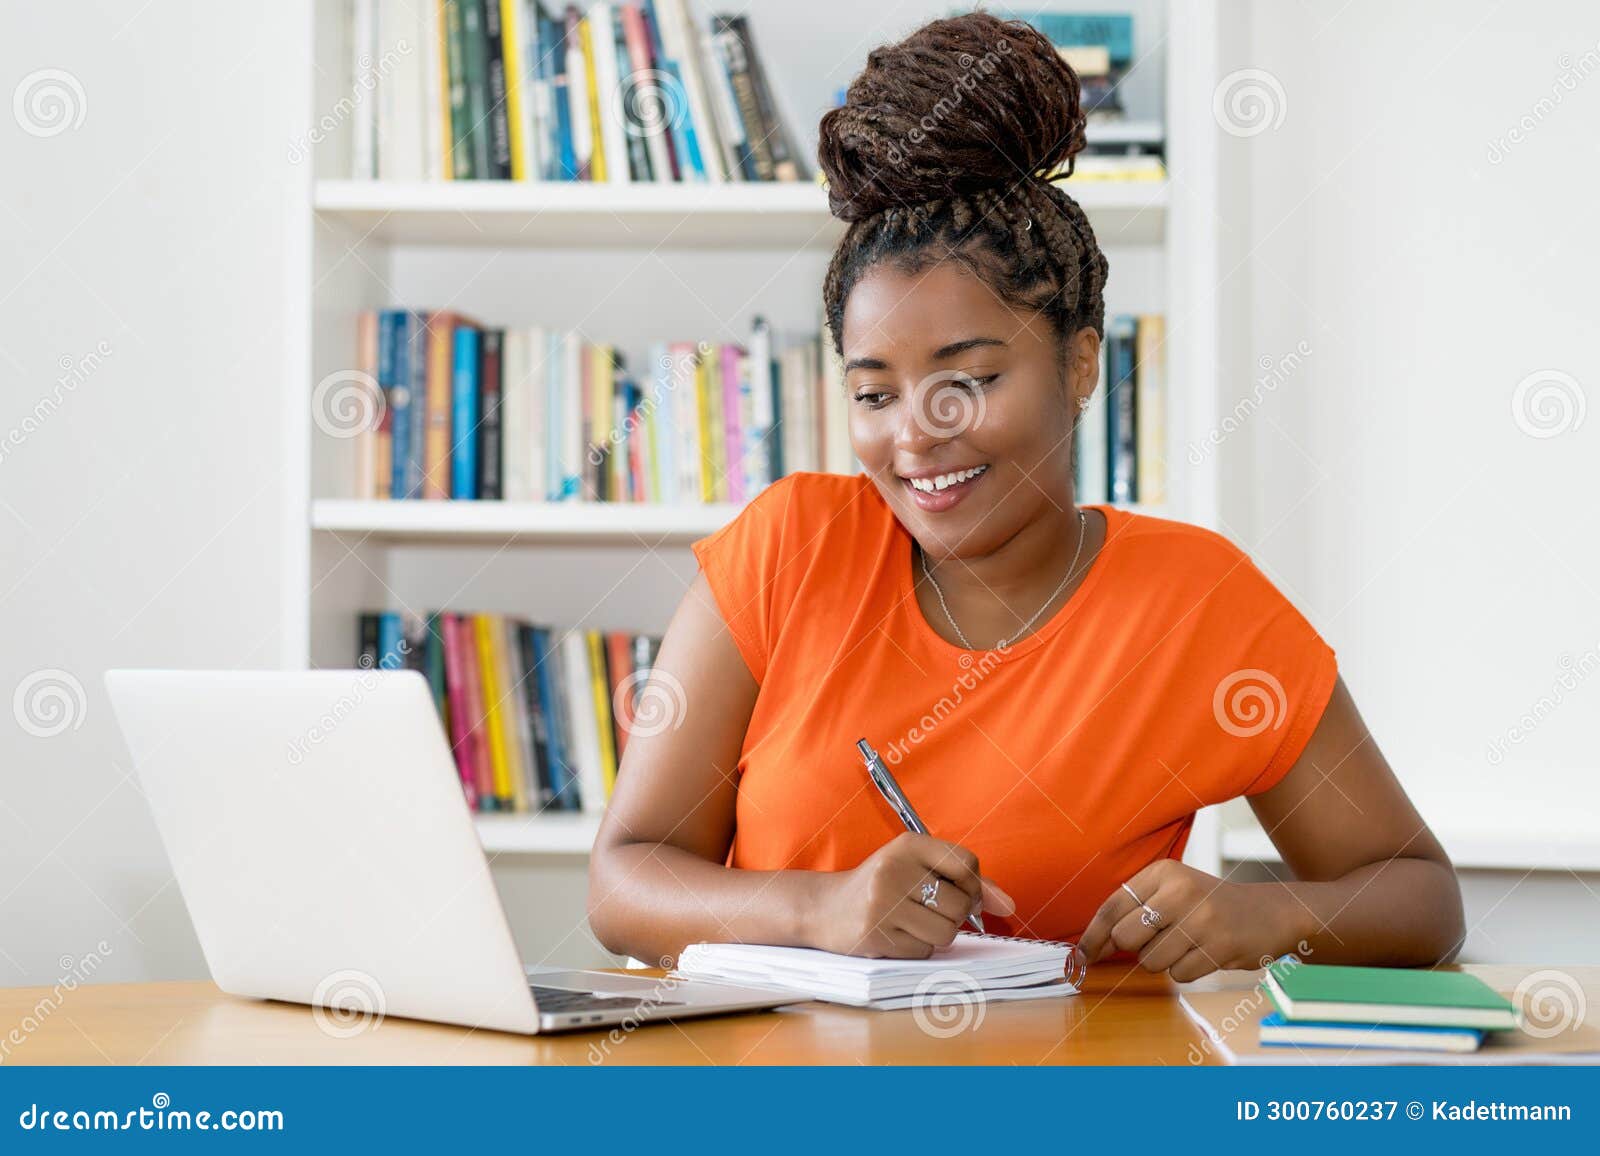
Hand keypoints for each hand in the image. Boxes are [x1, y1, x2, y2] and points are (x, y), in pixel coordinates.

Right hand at [809, 833, 1015, 958]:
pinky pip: (923, 951)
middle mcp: (894, 869)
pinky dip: (917, 947)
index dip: (973, 884)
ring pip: (946, 932)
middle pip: (961, 904)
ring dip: (937, 934)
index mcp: (908, 845)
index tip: (959, 891)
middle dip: (955, 915)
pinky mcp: (875, 935)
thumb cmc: (881, 886)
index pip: (967, 863)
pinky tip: (896, 934)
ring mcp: (882, 904)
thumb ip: (967, 882)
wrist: (824, 908)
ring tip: (912, 922)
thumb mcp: (918, 868)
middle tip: (930, 909)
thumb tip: (1009, 905)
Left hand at [1078, 860, 1301, 981]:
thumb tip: (1090, 948)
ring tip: (1186, 944)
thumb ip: (1133, 912)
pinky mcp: (1219, 947)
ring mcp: (1202, 920)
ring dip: (1162, 961)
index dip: (1092, 935)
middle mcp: (1180, 891)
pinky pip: (1178, 975)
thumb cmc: (1208, 905)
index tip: (1081, 955)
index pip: (1112, 906)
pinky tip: (1203, 953)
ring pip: (1150, 960)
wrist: (1268, 913)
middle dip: (1134, 948)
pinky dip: (1185, 971)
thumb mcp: (1172, 892)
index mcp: (1164, 872)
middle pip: (1125, 937)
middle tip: (1157, 940)